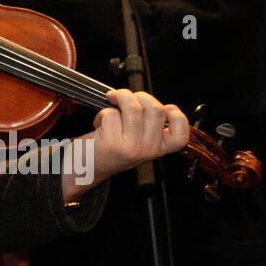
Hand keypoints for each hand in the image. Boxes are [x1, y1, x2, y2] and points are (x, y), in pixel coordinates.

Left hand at [63, 90, 190, 201]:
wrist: (84, 169)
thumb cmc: (109, 151)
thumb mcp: (137, 142)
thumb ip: (149, 126)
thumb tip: (147, 100)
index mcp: (158, 149)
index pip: (181, 134)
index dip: (177, 116)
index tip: (165, 108)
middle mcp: (148, 150)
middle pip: (157, 109)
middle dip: (140, 96)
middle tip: (128, 98)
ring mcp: (132, 147)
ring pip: (134, 107)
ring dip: (121, 97)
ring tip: (113, 100)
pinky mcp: (113, 143)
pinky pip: (112, 114)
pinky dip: (103, 112)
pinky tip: (100, 121)